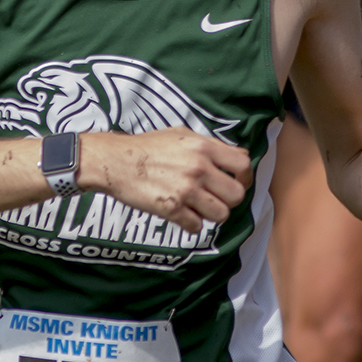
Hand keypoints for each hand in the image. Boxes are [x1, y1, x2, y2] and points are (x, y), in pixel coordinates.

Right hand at [79, 128, 253, 235]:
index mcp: (204, 147)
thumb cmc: (148, 146)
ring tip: (199, 208)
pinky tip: (182, 215)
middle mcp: (198, 168)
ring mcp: (185, 190)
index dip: (245, 177)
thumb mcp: (182, 134)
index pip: (244, 165)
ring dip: (211, 214)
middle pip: (237, 195)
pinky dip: (191, 224)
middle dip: (229, 199)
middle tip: (217, 198)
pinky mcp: (171, 208)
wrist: (116, 160)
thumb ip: (211, 145)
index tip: (238, 183)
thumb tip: (238, 156)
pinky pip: (196, 226)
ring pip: (221, 214)